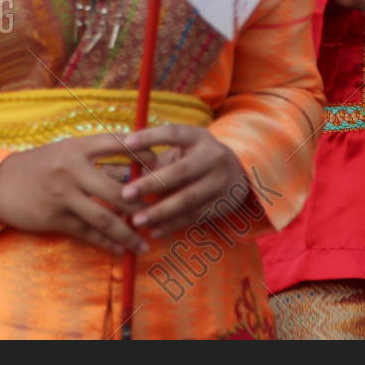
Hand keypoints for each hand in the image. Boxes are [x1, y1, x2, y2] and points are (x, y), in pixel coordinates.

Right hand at [0, 134, 156, 254]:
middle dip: (143, 205)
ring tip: (144, 243)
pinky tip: (120, 249)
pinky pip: (88, 234)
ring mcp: (63, 195)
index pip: (119, 145)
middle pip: (118, 189)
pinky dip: (107, 243)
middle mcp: (71, 169)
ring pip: (106, 218)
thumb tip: (132, 169)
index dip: (144, 156)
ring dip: (128, 233)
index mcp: (77, 146)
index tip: (163, 168)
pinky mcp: (55, 218)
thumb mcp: (64, 151)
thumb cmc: (37, 166)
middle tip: (162, 214)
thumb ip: (94, 157)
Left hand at [120, 125, 246, 237]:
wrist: (238, 172)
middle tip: (125, 194)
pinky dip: (172, 225)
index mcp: (199, 137)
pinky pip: (194, 216)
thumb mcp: (184, 148)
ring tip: (136, 220)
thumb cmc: (196, 158)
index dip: (151, 137)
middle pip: (180, 171)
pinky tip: (154, 230)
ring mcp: (220, 182)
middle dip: (151, 184)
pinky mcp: (222, 204)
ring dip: (160, 211)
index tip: (127, 142)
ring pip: (187, 199)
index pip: (173, 133)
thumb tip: (127, 173)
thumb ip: (159, 158)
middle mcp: (213, 157)